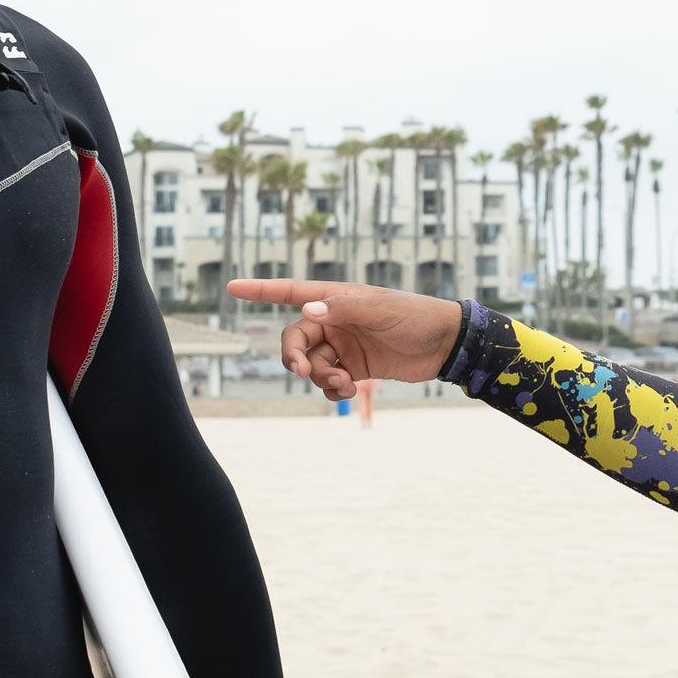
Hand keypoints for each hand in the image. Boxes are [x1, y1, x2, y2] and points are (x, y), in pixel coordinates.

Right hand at [225, 279, 461, 400]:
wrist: (444, 344)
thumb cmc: (415, 316)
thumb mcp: (381, 309)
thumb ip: (344, 309)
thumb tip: (308, 310)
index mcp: (337, 299)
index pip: (291, 293)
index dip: (261, 290)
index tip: (232, 287)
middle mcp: (335, 321)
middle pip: (295, 339)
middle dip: (294, 357)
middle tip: (304, 371)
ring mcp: (343, 345)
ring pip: (311, 365)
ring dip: (320, 378)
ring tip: (344, 384)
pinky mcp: (354, 368)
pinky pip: (329, 381)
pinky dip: (332, 389)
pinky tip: (348, 390)